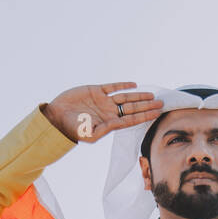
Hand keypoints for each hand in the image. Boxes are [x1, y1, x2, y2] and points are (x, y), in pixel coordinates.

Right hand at [41, 82, 163, 143]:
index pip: (131, 119)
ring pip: (125, 97)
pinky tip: (133, 85)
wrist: (56, 117)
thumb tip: (118, 124)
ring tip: (152, 96)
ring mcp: (103, 101)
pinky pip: (112, 87)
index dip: (145, 116)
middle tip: (161, 103)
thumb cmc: (72, 129)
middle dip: (147, 106)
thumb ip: (104, 129)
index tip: (157, 113)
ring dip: (139, 96)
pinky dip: (122, 85)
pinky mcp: (95, 91)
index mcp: (109, 123)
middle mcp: (109, 112)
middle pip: (132, 108)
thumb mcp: (89, 134)